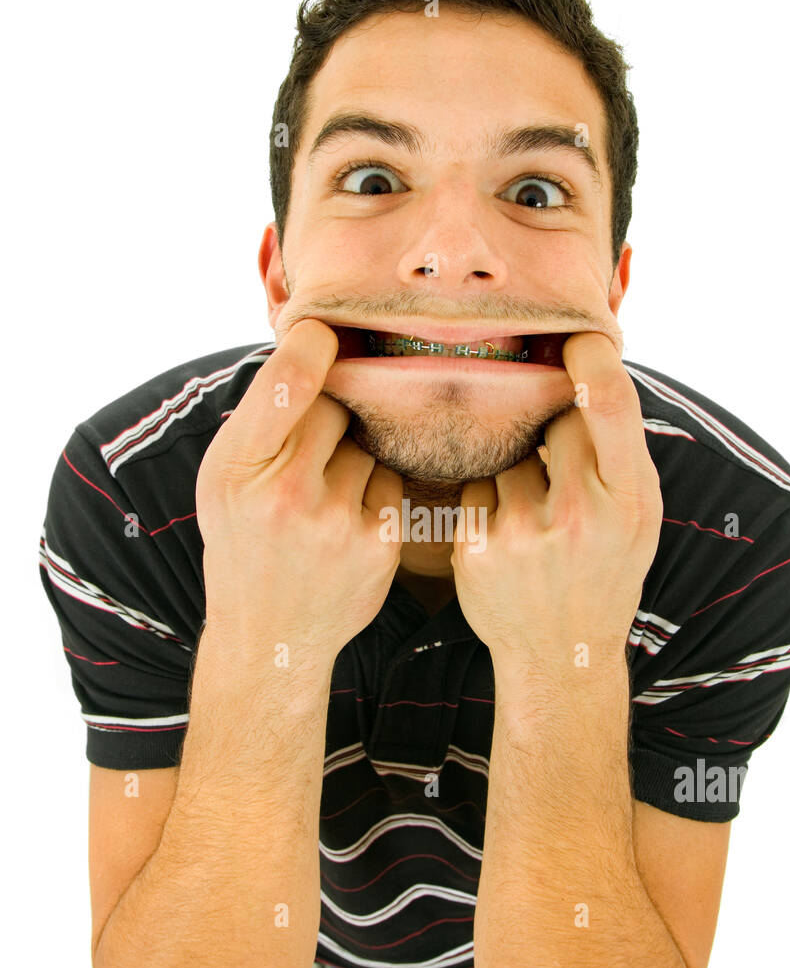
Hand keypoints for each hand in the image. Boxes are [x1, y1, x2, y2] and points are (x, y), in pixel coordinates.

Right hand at [195, 308, 403, 669]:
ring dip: (354, 456)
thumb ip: (258, 421)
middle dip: (330, 413)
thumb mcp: (222, 481)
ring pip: (367, 442)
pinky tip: (347, 520)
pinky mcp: (378, 541)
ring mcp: (336, 521)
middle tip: (309, 450)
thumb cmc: (243, 543)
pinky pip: (389, 478)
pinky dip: (374, 489)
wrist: (269, 634)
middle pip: (335, 406)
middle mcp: (286, 494)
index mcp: (237, 471)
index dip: (312, 347)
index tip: (324, 333)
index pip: (285, 384)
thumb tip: (312, 344)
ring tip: (322, 499)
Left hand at [450, 331, 662, 677]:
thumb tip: (593, 364)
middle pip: (553, 418)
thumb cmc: (605, 570)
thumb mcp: (638, 515)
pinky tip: (508, 537)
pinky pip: (478, 484)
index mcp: (630, 501)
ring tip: (537, 521)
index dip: (591, 359)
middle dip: (554, 426)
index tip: (577, 339)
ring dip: (518, 470)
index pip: (611, 405)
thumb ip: (622, 450)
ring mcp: (523, 531)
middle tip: (563, 466)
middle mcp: (579, 514)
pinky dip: (489, 498)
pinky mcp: (478, 545)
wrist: (562, 653)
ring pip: (509, 452)